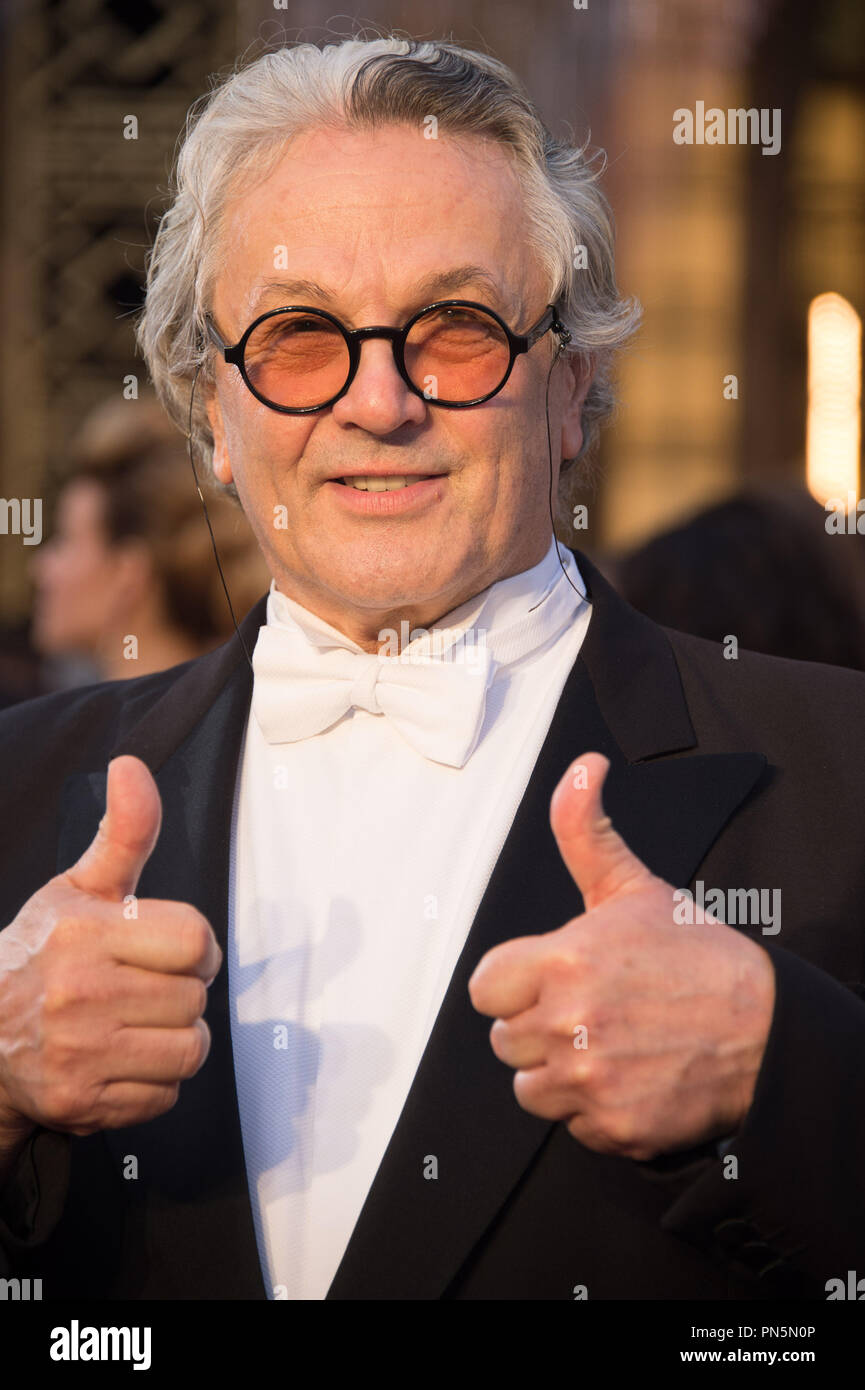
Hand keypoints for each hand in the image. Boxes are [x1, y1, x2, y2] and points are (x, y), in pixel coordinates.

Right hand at [0, 756, 221, 1150]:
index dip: (193, 946)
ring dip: (174, 1039)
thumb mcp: (79, 888)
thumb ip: (124, 832)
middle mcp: (77, 993)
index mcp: (83, 932)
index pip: (196, 940)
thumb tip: (132, 767)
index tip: (167, 949)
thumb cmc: (40, 955)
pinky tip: (119, 1060)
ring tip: (136, 1024)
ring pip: (189, 1049)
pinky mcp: (80, 1103)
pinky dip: (153, 1083)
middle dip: (179, 993)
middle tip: (141, 989)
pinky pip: (165, 1095)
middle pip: (195, 997)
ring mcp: (77, 1053)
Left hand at [468, 752, 775, 1159]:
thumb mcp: (633, 886)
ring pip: (530, 1089)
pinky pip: (572, 1126)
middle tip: (593, 1010)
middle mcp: (570, 1025)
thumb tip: (582, 767)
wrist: (768, 1026)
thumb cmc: (696, 954)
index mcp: (563, 961)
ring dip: (560, 1073)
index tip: (549, 979)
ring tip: (609, 1045)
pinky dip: (596, 1110)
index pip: (485, 989)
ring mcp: (593, 1082)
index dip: (513, 983)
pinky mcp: (616, 1128)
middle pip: (505, 1041)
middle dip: (539, 1027)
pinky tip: (631, 1077)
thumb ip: (585, 830)